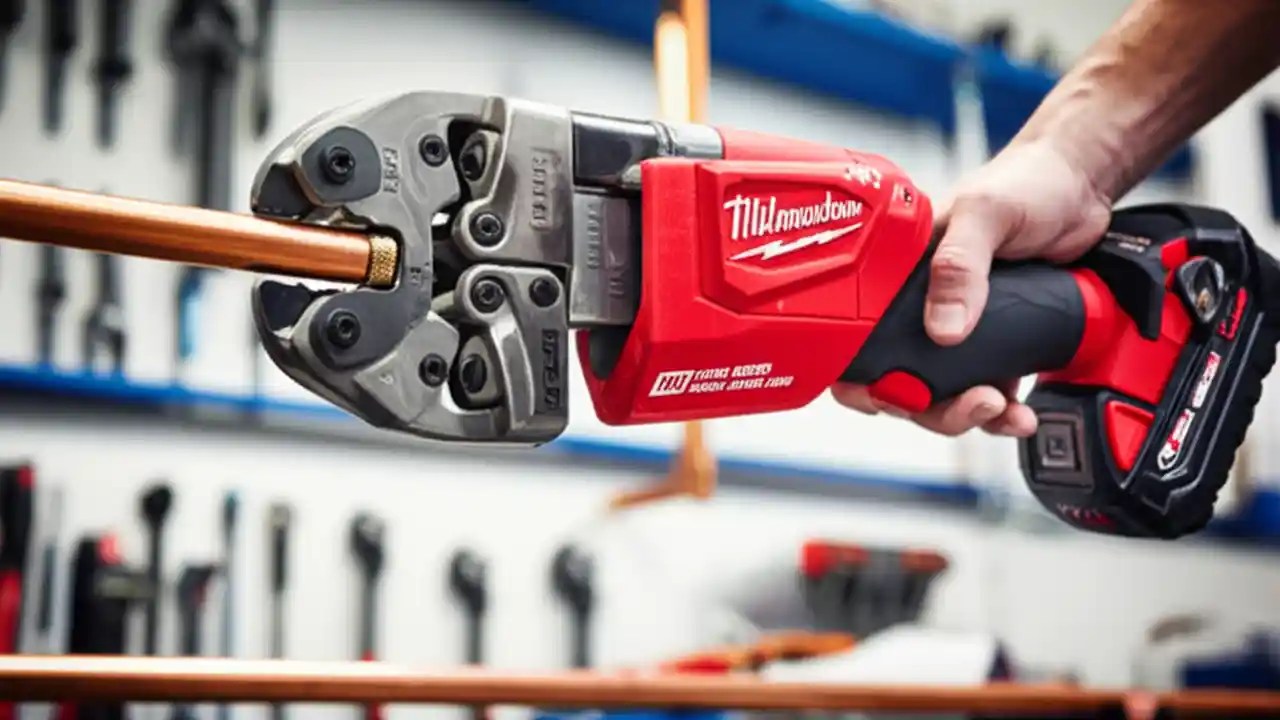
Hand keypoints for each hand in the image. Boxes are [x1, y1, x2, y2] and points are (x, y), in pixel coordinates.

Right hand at [832, 139, 1112, 436]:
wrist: (1082, 184)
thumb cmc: (1025, 181)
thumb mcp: (986, 213)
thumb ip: (960, 266)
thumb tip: (941, 330)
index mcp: (899, 275)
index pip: (858, 335)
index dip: (858, 377)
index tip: (882, 398)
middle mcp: (920, 306)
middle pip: (900, 381)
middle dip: (931, 407)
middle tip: (973, 403)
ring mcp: (958, 327)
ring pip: (942, 395)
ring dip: (968, 416)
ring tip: (1002, 411)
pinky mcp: (996, 342)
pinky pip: (986, 391)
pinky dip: (1001, 413)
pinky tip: (1021, 413)